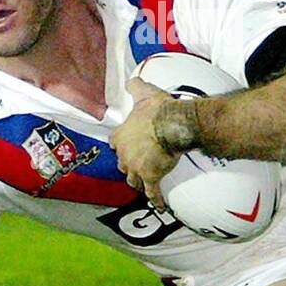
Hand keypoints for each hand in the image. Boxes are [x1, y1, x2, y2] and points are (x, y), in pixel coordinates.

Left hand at [110, 77, 180, 208]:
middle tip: (135, 165)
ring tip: (143, 183)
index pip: (114, 143)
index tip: (122, 145)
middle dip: (128, 165)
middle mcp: (125, 155)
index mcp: (121, 136)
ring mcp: (137, 168)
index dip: (119, 144)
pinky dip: (155, 199)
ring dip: (137, 181)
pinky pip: (152, 192)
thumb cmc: (157, 110)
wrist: (171, 125)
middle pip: (122, 165)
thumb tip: (132, 80)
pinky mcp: (151, 177)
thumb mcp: (144, 94)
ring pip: (133, 180)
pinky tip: (158, 205)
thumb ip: (136, 87)